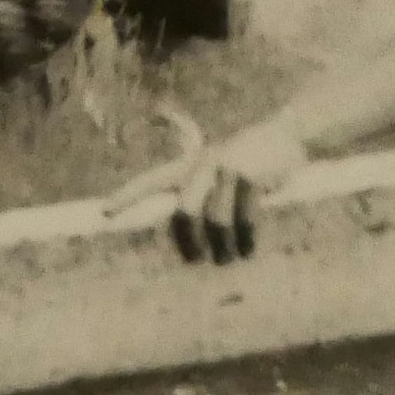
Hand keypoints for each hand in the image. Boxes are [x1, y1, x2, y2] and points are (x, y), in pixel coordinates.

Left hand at [107, 119, 313, 264]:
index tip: (105, 213)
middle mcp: (204, 164)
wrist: (289, 135)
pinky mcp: (251, 177)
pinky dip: (245, 239)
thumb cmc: (253, 159)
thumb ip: (201, 190)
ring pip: (214, 221)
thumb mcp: (220, 166)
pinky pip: (243, 219)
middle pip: (183, 211)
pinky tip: (247, 249)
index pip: (152, 180)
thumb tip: (186, 231)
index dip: (128, 196)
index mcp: (191, 163)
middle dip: (187, 241)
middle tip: (194, 259)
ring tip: (227, 259)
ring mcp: (227, 169)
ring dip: (221, 247)